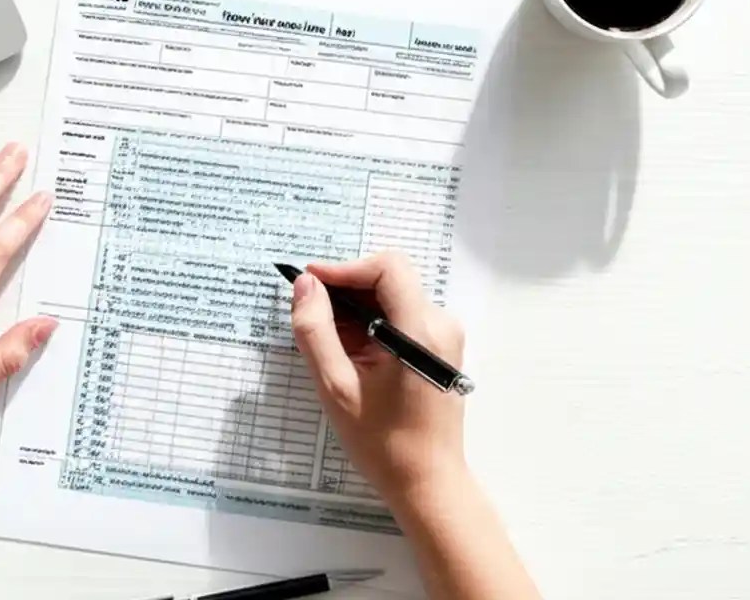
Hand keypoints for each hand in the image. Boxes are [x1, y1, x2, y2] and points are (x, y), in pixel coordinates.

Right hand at [290, 252, 465, 504]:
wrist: (426, 481)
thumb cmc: (383, 442)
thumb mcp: (336, 386)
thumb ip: (316, 330)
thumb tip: (305, 285)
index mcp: (420, 331)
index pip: (387, 268)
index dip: (345, 268)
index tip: (310, 282)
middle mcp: (440, 324)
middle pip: (389, 280)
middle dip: (346, 290)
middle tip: (312, 317)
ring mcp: (444, 336)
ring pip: (392, 298)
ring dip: (356, 311)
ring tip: (330, 345)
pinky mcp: (440, 348)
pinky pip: (401, 318)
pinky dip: (371, 325)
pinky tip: (351, 355)